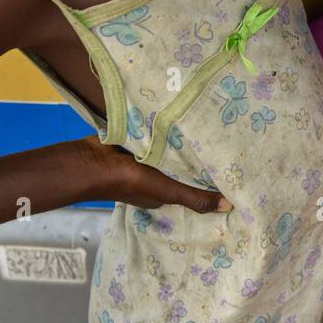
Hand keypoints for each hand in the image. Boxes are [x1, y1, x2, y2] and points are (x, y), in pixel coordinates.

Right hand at [77, 135, 230, 213]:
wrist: (92, 161)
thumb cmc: (130, 181)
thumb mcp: (168, 191)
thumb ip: (195, 197)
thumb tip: (230, 206)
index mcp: (162, 193)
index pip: (190, 186)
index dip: (207, 179)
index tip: (229, 167)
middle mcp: (155, 178)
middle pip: (181, 167)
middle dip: (197, 157)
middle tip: (224, 140)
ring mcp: (144, 159)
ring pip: (170, 150)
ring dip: (182, 141)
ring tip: (209, 124)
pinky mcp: (137, 141)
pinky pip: (157, 135)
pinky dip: (167, 129)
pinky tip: (183, 117)